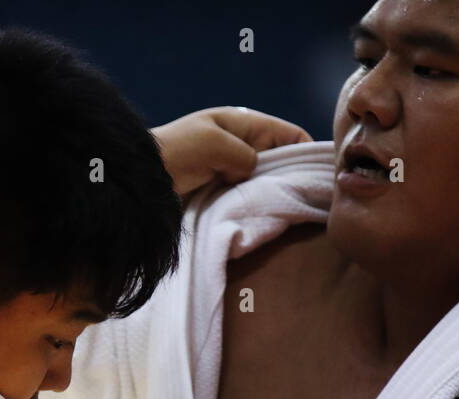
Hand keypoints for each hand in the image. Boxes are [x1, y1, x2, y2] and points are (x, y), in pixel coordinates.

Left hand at [151, 106, 312, 196]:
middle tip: (307, 197)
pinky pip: (248, 197)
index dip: (306, 151)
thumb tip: (254, 171)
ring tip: (288, 208)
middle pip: (280, 161)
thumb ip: (243, 154)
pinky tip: (264, 215)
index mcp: (241, 124)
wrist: (138, 182)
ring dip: (272, 193)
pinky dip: (256, 204)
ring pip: (265, 182)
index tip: (320, 173)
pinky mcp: (220, 193)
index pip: (288, 134)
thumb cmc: (174, 153)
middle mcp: (240, 145)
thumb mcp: (213, 143)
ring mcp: (230, 170)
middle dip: (291, 176)